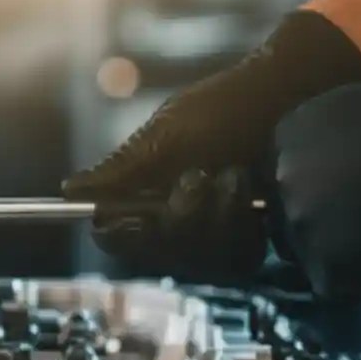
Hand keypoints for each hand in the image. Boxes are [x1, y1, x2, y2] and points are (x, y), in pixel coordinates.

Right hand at [63, 11, 360, 278]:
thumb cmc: (225, 108)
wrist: (290, 98)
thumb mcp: (168, 134)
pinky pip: (236, 261)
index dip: (125, 232)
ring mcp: (212, 233)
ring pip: (197, 261)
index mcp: (145, 192)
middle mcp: (174, 218)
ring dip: (217, 217)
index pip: (115, 236)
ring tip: (235, 176)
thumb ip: (123, 169)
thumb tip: (70, 190)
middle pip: (156, 253)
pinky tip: (253, 196)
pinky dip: (243, 227)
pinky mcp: (249, 240)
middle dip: (180, 217)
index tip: (141, 213)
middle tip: (201, 176)